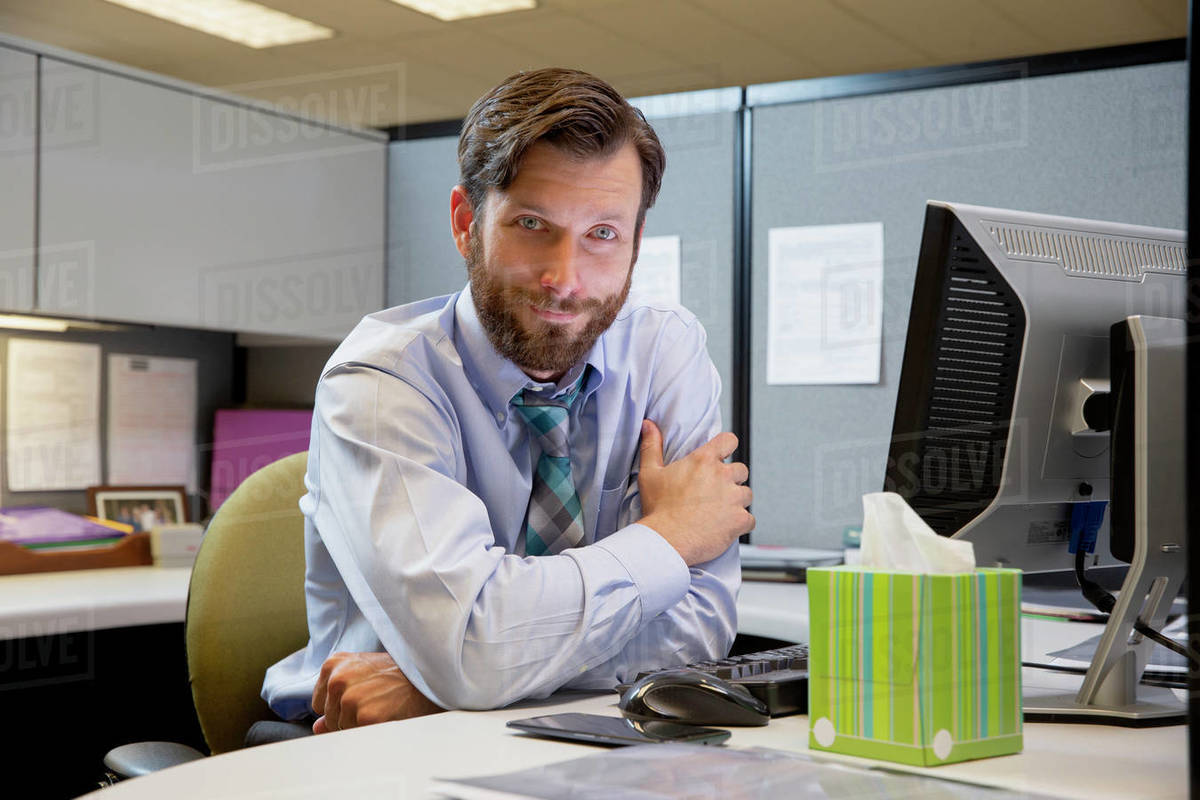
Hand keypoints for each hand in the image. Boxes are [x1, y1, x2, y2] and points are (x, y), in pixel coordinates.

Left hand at [311, 651, 441, 733]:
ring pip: (342, 729)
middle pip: (329, 718)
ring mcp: (351, 698)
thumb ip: (337, 697)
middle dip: (348, 717)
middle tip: (376, 700)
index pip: (319, 703)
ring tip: (382, 705)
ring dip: (360, 725)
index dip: (339, 706)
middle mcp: (338, 679)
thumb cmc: (398, 674)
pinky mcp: (365, 716)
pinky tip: (387, 714)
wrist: (430, 675)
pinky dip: (371, 730)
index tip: (362, 696)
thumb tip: (318, 727)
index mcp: (334, 664)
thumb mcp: (364, 674)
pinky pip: (357, 736)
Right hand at [636, 420, 752, 564]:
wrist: (666, 541)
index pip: (729, 440)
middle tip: (715, 492)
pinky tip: (724, 527)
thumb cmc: (659, 510)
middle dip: (731, 479)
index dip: (727, 447)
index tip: (722, 455)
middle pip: (741, 469)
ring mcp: (734, 498)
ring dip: (737, 501)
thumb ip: (652, 446)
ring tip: (718, 511)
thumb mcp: (650, 473)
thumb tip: (649, 426)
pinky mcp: (739, 520)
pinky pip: (749, 519)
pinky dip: (740, 523)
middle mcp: (722, 476)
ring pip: (746, 494)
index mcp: (703, 461)